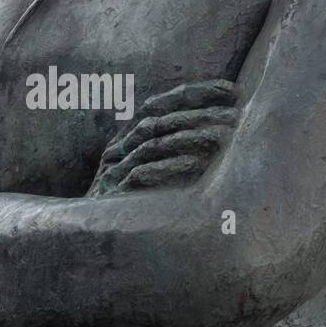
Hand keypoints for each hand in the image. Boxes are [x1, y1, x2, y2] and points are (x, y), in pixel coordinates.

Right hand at [88, 79, 237, 195]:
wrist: (90, 236)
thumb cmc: (132, 205)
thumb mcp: (153, 171)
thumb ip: (175, 148)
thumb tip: (222, 131)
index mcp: (128, 137)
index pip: (163, 104)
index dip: (197, 93)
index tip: (233, 90)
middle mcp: (119, 148)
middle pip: (160, 120)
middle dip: (201, 114)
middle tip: (235, 116)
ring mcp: (113, 170)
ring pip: (152, 143)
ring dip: (190, 137)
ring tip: (223, 137)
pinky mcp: (113, 194)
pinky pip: (140, 175)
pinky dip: (167, 167)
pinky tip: (194, 164)